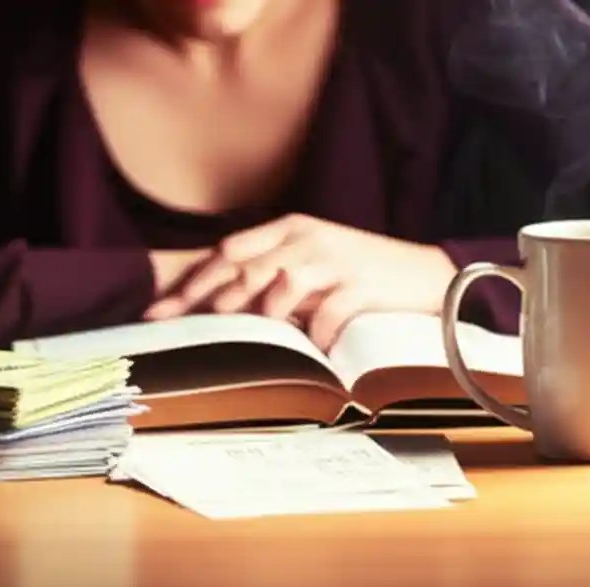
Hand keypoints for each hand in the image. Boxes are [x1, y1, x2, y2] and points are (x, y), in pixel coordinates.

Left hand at [145, 214, 457, 348]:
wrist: (430, 275)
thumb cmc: (365, 275)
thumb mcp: (316, 262)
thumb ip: (274, 271)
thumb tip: (223, 301)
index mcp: (291, 228)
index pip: (229, 253)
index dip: (192, 282)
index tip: (159, 309)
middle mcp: (308, 239)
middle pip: (243, 269)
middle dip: (205, 301)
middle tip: (175, 330)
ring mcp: (334, 260)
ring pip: (278, 287)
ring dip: (256, 319)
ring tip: (238, 343)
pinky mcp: (361, 284)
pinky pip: (325, 313)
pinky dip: (312, 337)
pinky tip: (308, 355)